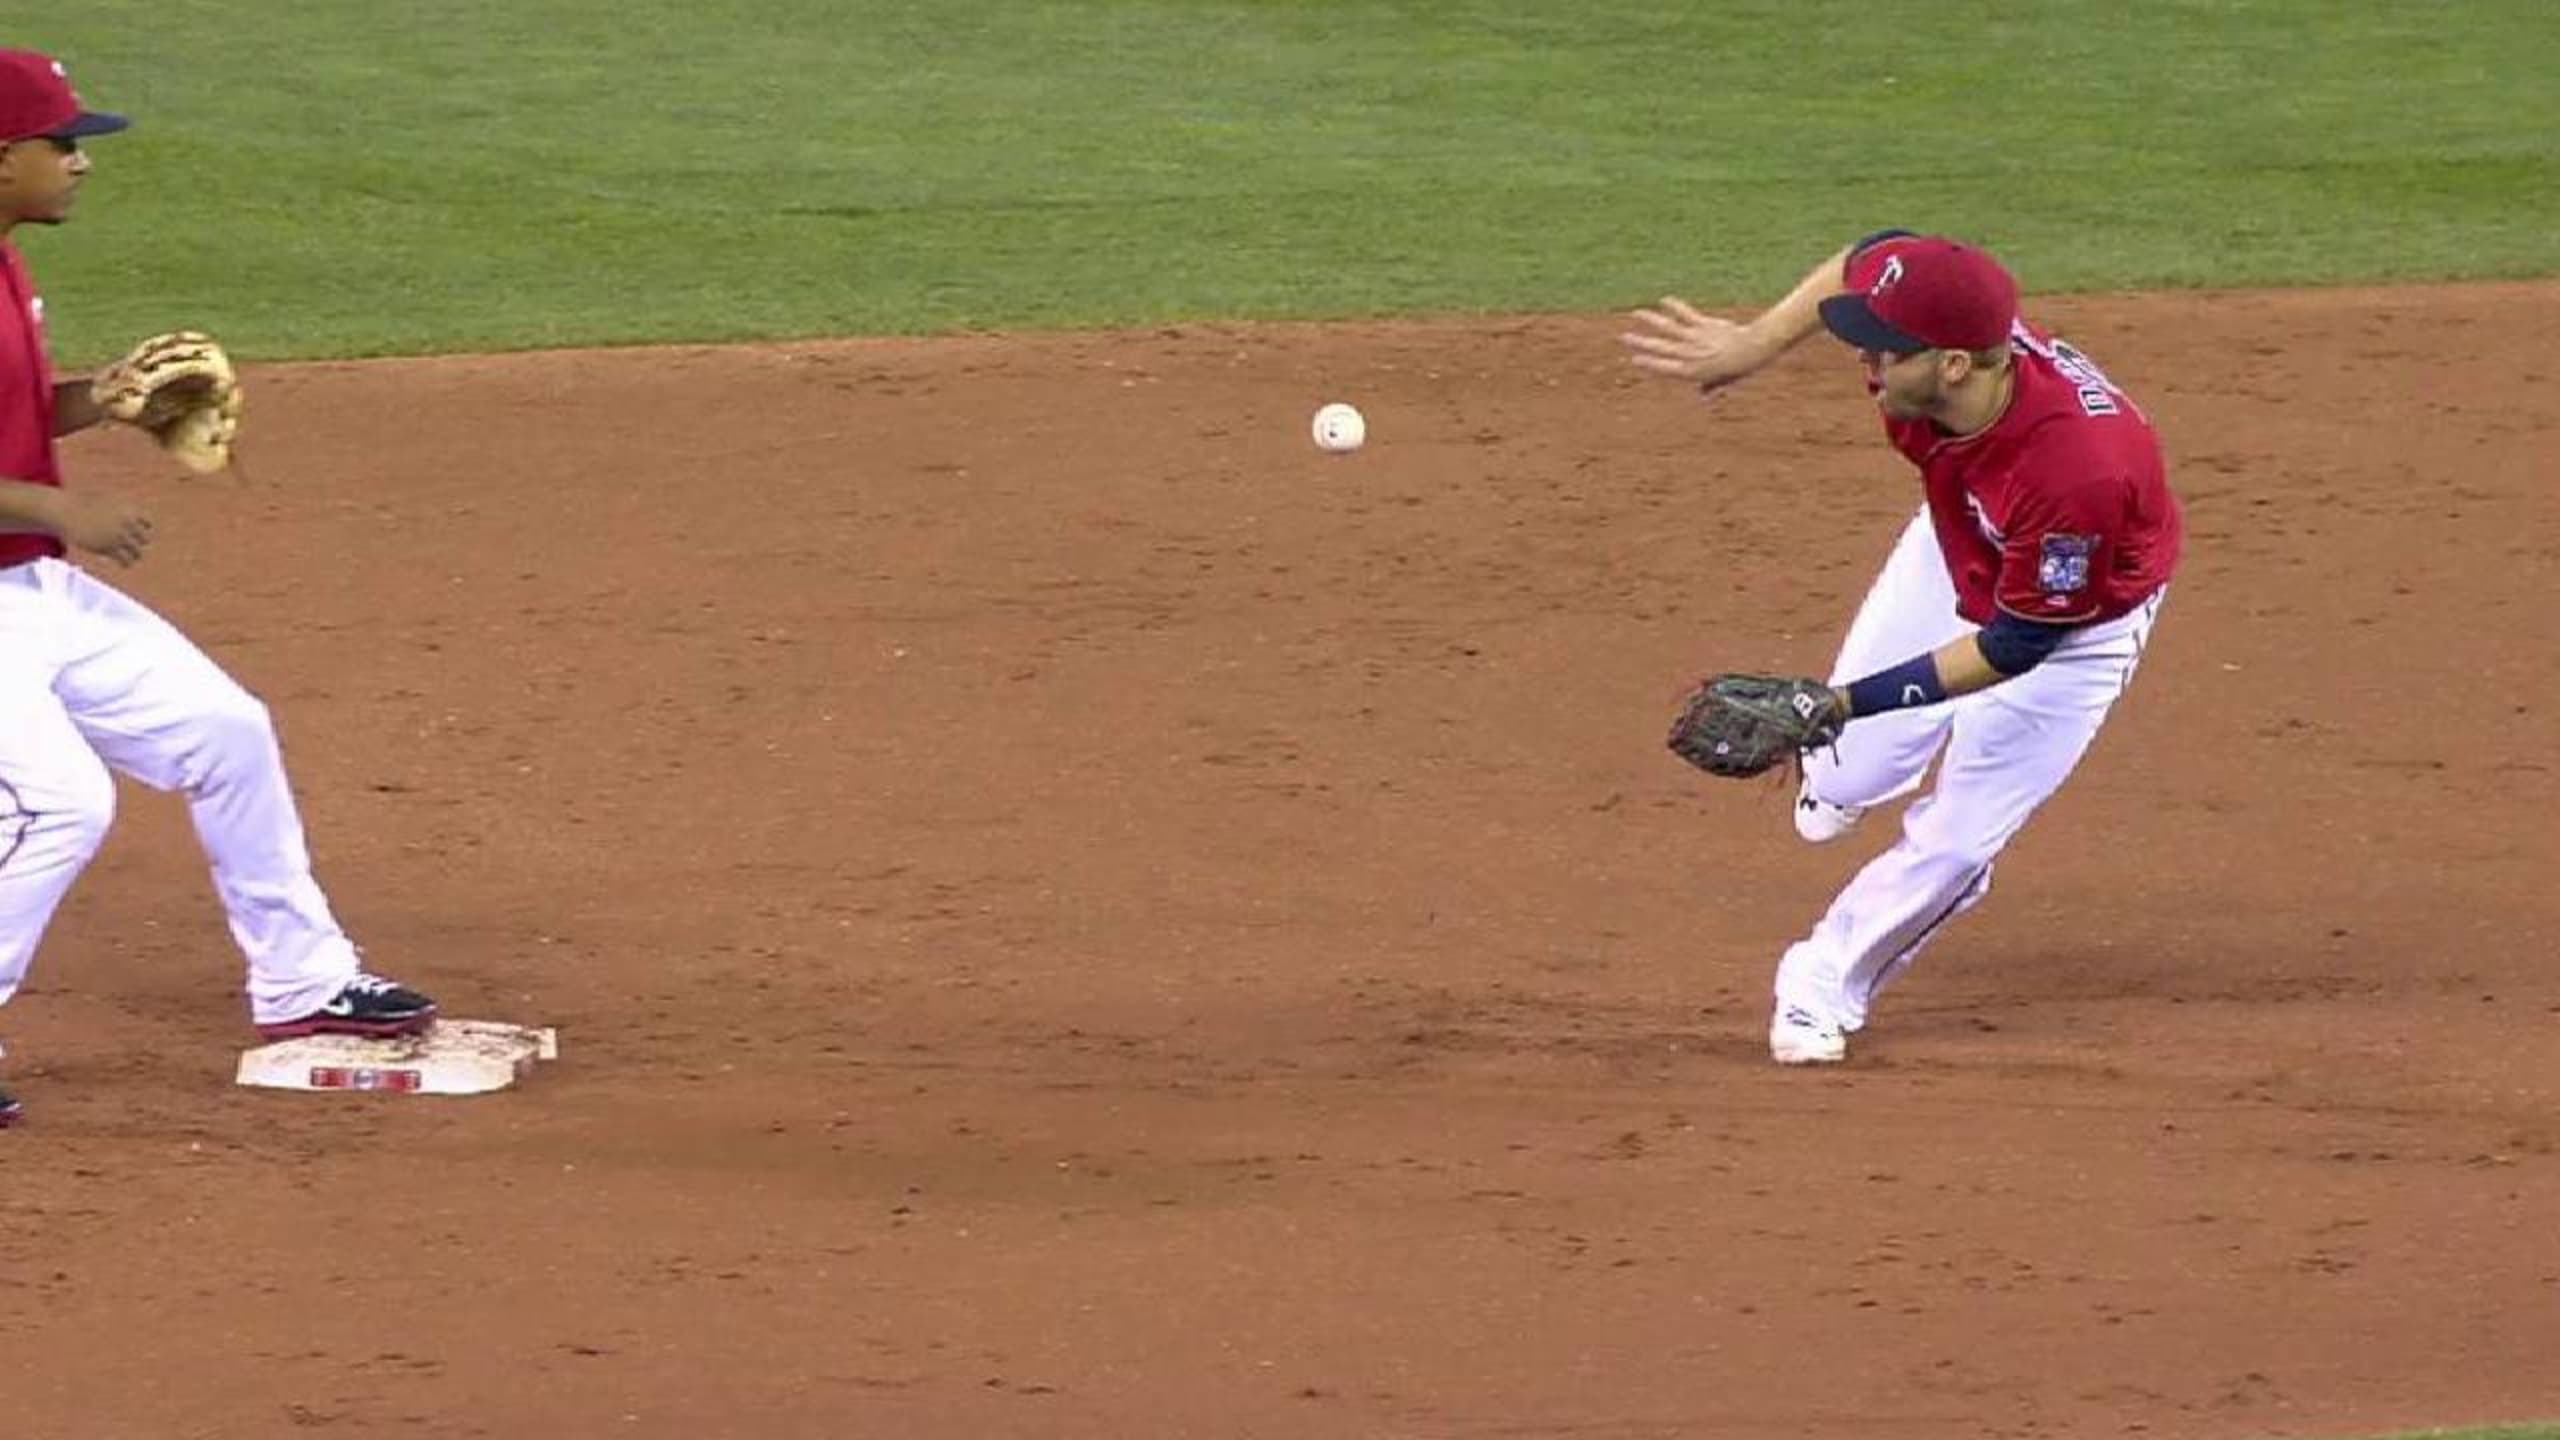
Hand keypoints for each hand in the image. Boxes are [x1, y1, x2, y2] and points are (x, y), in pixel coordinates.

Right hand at [56, 492, 154, 566]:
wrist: (66, 512)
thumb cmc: (83, 505)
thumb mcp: (106, 502)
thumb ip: (120, 511)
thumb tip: (130, 518)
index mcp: (128, 510)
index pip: (148, 523)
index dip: (143, 529)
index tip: (137, 534)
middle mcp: (126, 523)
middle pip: (145, 539)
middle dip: (139, 543)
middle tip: (133, 547)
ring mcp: (118, 535)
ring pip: (138, 552)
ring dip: (134, 556)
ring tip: (130, 558)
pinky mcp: (108, 547)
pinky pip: (125, 560)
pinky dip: (126, 563)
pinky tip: (123, 564)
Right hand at [1621, 297, 1773, 394]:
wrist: (1754, 349)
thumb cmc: (1740, 367)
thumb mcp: (1724, 381)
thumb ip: (1711, 386)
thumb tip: (1702, 397)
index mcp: (1692, 371)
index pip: (1664, 367)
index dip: (1648, 363)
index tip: (1634, 359)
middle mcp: (1690, 354)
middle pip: (1660, 347)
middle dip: (1641, 342)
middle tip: (1624, 337)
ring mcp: (1695, 338)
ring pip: (1668, 328)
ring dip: (1650, 319)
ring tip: (1636, 312)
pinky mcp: (1703, 324)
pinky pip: (1686, 314)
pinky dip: (1674, 306)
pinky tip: (1664, 300)